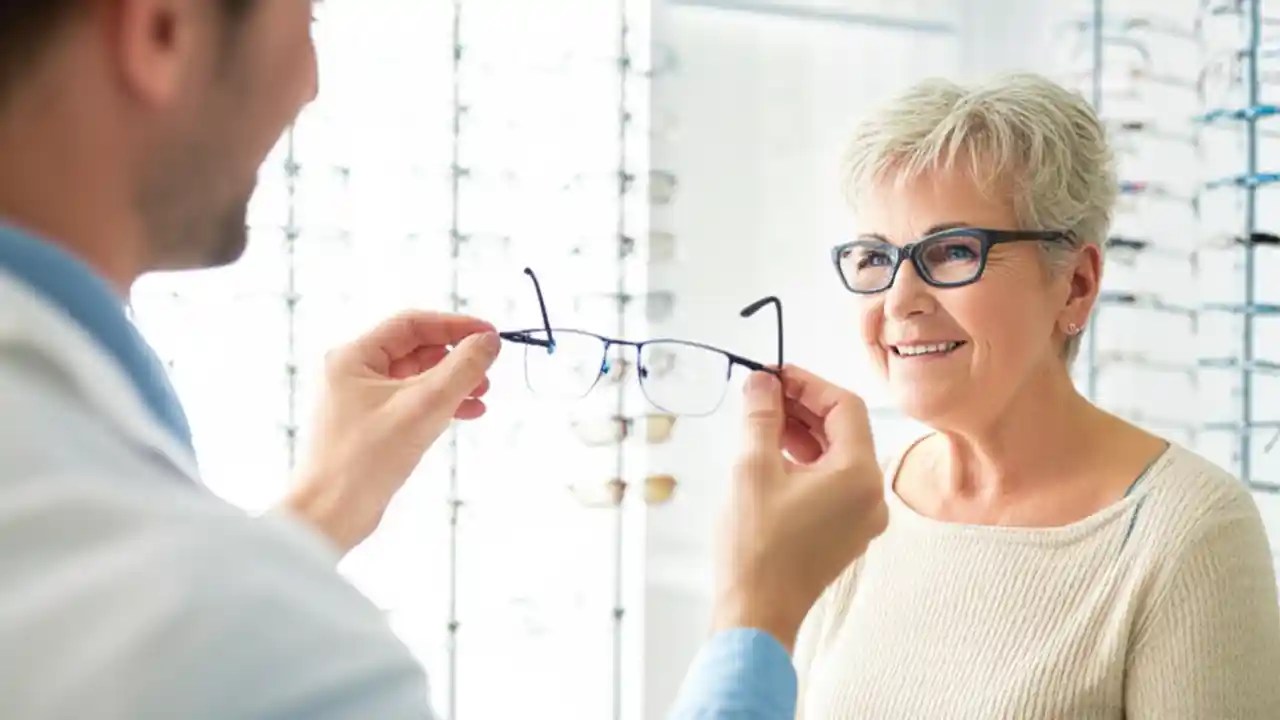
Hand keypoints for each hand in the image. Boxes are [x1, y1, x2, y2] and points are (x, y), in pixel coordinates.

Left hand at [283, 311, 500, 553]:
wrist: (331, 514)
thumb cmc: (366, 458)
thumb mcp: (424, 406)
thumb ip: (462, 368)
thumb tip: (488, 342)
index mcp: (353, 357)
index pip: (412, 324)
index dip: (455, 325)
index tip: (489, 334)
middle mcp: (353, 373)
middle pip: (416, 350)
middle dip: (456, 358)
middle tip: (488, 369)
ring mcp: (361, 401)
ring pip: (417, 378)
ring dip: (452, 382)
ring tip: (483, 394)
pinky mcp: (371, 426)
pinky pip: (412, 402)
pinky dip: (440, 404)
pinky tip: (467, 412)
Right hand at [712, 365, 886, 652]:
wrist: (755, 613)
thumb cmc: (756, 548)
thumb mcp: (753, 468)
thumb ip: (761, 416)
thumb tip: (762, 381)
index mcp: (860, 476)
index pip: (845, 407)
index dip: (808, 383)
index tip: (773, 375)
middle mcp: (872, 496)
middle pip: (845, 430)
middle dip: (804, 407)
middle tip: (764, 393)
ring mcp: (861, 518)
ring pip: (838, 456)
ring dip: (803, 433)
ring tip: (763, 421)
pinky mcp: (845, 533)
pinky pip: (833, 482)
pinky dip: (807, 462)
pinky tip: (773, 454)